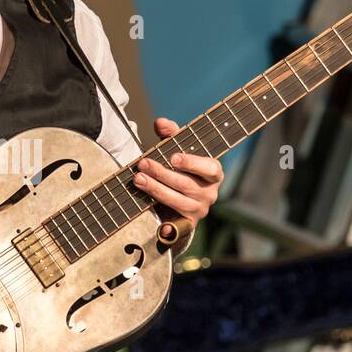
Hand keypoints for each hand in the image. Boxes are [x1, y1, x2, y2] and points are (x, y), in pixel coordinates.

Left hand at [132, 117, 224, 240]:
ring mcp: (199, 210)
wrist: (180, 200)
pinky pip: (177, 226)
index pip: (210, 168)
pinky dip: (169, 228)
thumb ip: (171, 135)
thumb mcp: (178, 149)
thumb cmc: (181, 169)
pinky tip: (160, 226)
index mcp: (213, 173)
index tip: (173, 157)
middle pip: (186, 184)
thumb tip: (160, 123)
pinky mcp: (187, 224)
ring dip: (155, 189)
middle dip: (162, 173)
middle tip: (143, 164)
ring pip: (177, 200)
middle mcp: (210, 193)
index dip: (192, 163)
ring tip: (138, 179)